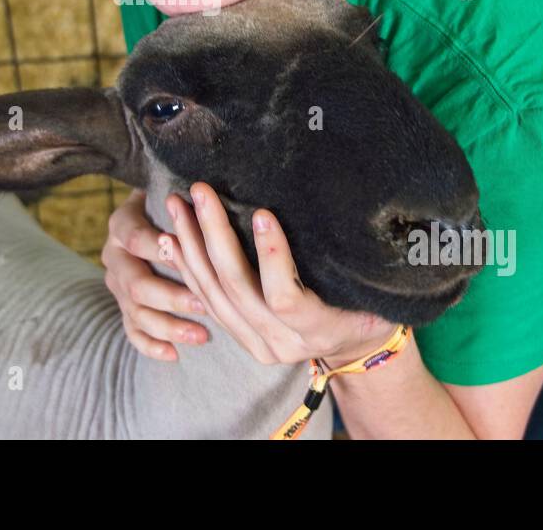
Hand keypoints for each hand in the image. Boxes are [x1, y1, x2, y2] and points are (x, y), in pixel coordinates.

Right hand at [101, 187, 210, 361]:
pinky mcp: (123, 307)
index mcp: (121, 225)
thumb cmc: (172, 204)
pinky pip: (132, 332)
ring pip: (135, 312)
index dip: (161, 250)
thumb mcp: (172, 196)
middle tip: (203, 304)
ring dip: (168, 326)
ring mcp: (116, 285)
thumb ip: (184, 203)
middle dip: (170, 296)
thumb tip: (209, 202)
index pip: (135, 238)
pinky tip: (174, 354)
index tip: (191, 256)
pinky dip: (151, 346)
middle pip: (135, 283)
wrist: (148, 216)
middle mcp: (114, 255)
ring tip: (201, 335)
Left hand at [167, 182, 399, 368]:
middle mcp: (283, 343)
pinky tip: (170, 239)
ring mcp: (258, 345)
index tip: (262, 212)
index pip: (285, 296)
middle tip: (202, 192)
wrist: (356, 349)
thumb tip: (341, 209)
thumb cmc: (371, 305)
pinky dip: (187, 269)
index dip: (271, 256)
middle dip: (215, 236)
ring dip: (192, 247)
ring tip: (178, 207)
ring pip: (214, 295)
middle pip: (238, 288)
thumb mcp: (370, 288)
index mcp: (319, 329)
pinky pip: (206, 302)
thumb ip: (345, 261)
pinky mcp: (241, 339)